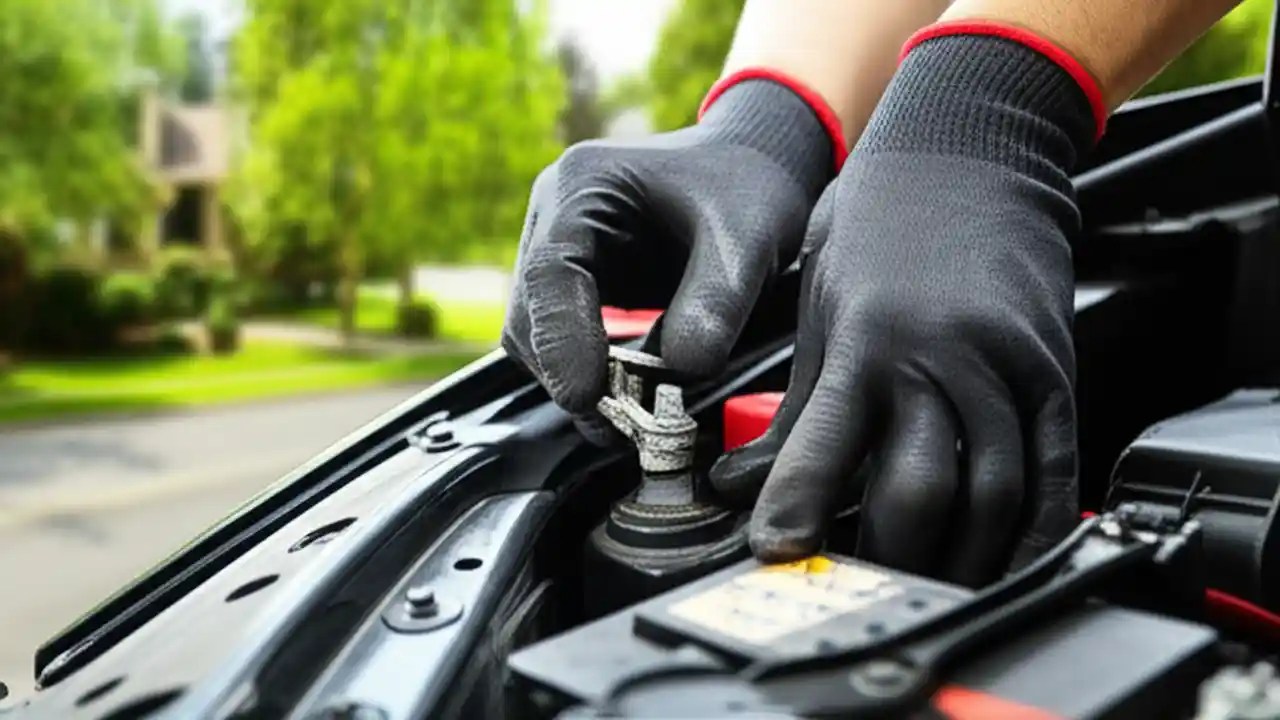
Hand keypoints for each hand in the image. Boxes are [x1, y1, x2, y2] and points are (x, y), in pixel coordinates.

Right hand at [502, 79, 837, 441]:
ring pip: (536, 335)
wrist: (757, 166)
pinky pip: (563, 338)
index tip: (587, 398)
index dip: (561, 341)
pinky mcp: (577, 282)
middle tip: (619, 427)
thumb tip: (680, 374)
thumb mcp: (748, 240)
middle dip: (567, 372)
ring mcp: (559, 249)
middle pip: (530, 313)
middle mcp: (555, 215)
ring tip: (629, 420)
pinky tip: (630, 397)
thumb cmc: (750, 186)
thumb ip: (716, 303)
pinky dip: (591, 373)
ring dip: (575, 380)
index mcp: (584, 184)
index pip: (548, 273)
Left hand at [710, 30, 1100, 585]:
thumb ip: (793, 409)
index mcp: (866, 338)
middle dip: (888, 556)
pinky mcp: (1052, 372)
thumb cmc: (878, 224)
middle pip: (921, 490)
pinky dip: (1035, 531)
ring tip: (929, 590)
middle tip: (861, 587)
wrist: (967, 148)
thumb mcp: (819, 309)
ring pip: (993, 492)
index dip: (797, 508)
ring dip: (960, 559)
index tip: (775, 554)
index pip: (827, 445)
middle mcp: (939, 357)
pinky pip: (1054, 469)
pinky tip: (1008, 562)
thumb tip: (740, 483)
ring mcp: (1005, 367)